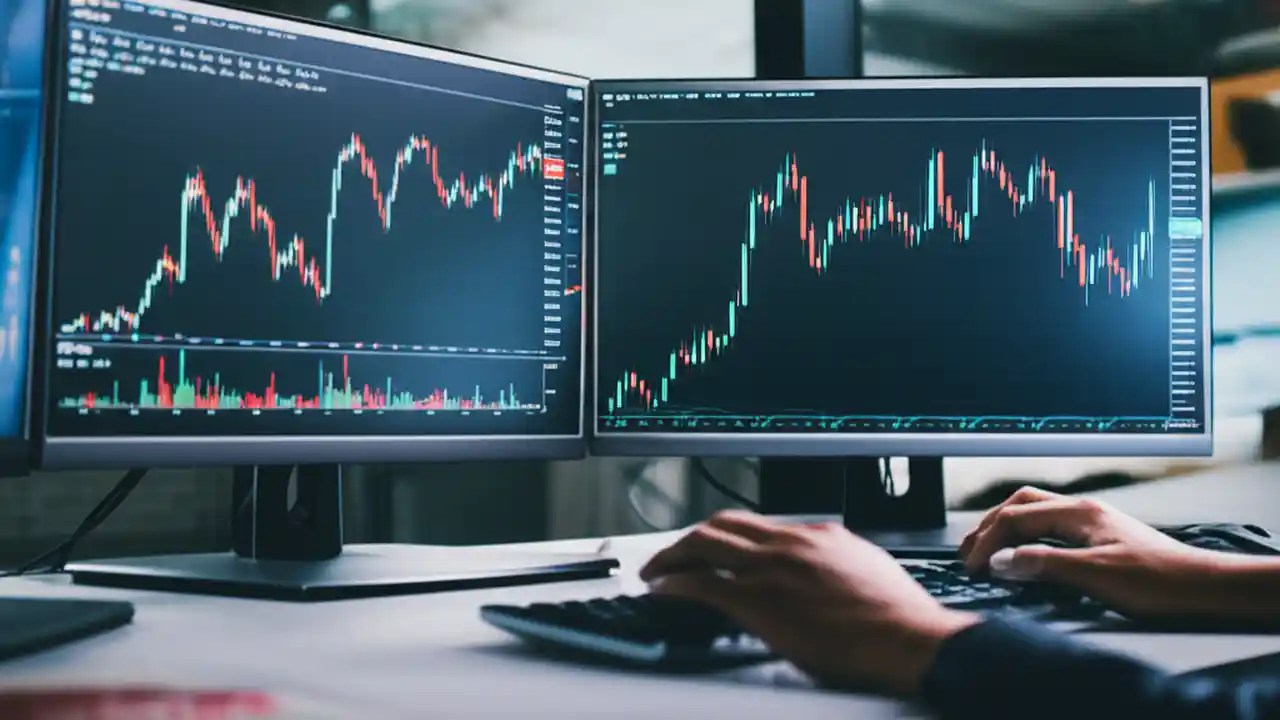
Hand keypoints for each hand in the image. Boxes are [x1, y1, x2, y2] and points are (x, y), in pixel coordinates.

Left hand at [640, 511, 978, 695]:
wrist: (908, 637)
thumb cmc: (898, 616)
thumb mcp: (868, 571)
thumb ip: (839, 563)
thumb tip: (828, 571)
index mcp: (818, 535)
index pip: (760, 525)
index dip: (731, 536)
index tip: (719, 548)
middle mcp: (789, 542)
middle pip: (724, 524)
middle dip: (693, 536)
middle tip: (675, 552)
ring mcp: (771, 568)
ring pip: (705, 543)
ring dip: (674, 554)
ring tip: (657, 568)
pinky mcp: (758, 600)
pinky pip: (702, 583)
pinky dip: (675, 583)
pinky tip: (662, 589)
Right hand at [959, 486, 1254, 621]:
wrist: (1200, 585)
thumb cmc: (1156, 580)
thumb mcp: (1094, 574)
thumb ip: (1044, 564)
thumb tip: (1001, 561)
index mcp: (1077, 512)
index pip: (1014, 518)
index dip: (987, 541)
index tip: (973, 567)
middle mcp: (1081, 510)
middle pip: (1020, 504)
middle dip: (989, 526)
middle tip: (969, 553)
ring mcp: (1090, 521)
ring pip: (1034, 512)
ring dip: (1006, 528)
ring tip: (987, 550)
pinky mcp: (1098, 536)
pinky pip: (1049, 527)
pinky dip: (1025, 536)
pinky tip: (1023, 553)